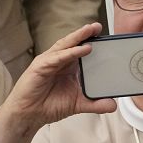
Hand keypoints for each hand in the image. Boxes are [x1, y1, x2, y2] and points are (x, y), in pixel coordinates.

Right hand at [0, 23, 116, 134]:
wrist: (29, 115)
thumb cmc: (49, 105)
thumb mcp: (78, 104)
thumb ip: (95, 104)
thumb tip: (113, 105)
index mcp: (68, 66)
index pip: (81, 50)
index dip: (93, 42)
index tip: (107, 38)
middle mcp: (59, 61)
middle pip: (74, 43)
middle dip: (86, 34)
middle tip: (98, 26)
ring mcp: (49, 62)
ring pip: (65, 46)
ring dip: (78, 37)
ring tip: (91, 30)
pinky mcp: (40, 67)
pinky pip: (57, 58)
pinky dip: (70, 52)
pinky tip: (82, 49)